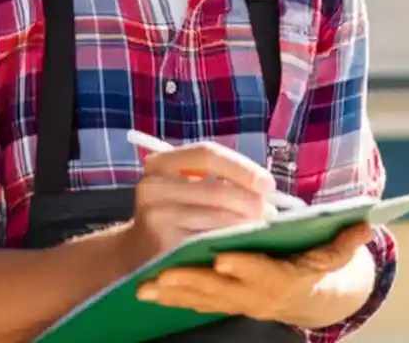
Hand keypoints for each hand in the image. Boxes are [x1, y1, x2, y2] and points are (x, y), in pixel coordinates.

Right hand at [123, 141, 274, 269]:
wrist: (137, 253)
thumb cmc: (174, 214)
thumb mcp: (185, 187)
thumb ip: (217, 178)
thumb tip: (265, 188)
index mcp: (160, 164)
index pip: (207, 154)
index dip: (242, 167)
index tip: (267, 183)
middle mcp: (152, 187)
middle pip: (218, 189)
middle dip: (251, 202)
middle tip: (271, 213)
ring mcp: (155, 217)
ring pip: (218, 217)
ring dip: (247, 223)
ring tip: (262, 227)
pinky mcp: (163, 246)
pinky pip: (210, 240)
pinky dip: (232, 241)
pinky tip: (243, 243)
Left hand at [135, 222, 373, 324]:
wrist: (312, 299)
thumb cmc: (319, 266)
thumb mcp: (335, 254)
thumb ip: (346, 241)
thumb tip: (365, 223)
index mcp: (285, 279)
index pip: (264, 273)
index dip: (245, 266)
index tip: (224, 256)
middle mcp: (259, 297)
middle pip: (223, 291)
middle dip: (193, 282)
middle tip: (165, 274)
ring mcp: (239, 302)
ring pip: (203, 300)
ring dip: (174, 293)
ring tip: (145, 285)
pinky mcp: (224, 303)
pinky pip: (195, 303)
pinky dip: (173, 298)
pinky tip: (148, 290)